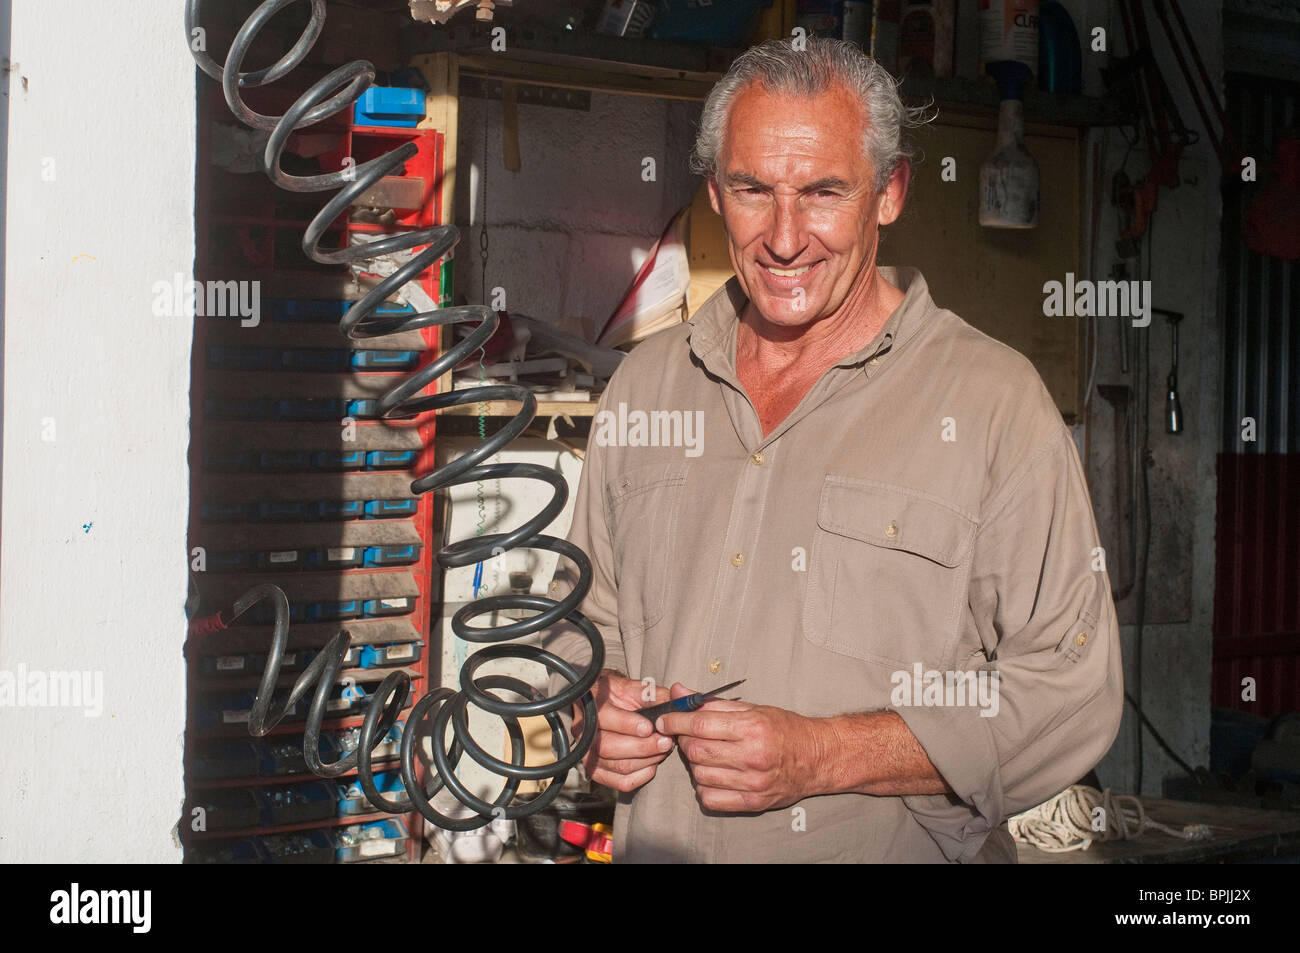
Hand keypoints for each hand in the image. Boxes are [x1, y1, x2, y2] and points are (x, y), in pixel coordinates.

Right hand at [572, 671, 674, 792]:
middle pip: (610, 748)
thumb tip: (676, 701)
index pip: (605, 718)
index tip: (650, 727)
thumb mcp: (633, 688)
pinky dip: (640, 777)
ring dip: (646, 761)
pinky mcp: (597, 772)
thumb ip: (653, 694)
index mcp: (592, 707)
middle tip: (665, 741)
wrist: (601, 708)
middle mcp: (585, 734)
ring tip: (663, 750)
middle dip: (643, 747)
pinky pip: (620, 782)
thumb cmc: (618, 697)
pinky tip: (652, 765)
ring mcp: (588, 755)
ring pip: (618, 766)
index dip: (628, 725)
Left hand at [656, 683, 825, 812]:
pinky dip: (703, 786)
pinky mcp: (753, 802)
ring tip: (705, 754)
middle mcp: (752, 756)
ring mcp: (753, 783)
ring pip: (699, 775)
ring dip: (694, 764)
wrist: (817, 758)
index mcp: (752, 727)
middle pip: (696, 751)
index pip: (700, 725)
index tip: (664, 720)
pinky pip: (710, 798)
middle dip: (684, 741)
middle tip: (687, 735)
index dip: (675, 721)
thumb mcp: (751, 708)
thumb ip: (711, 702)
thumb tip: (677, 691)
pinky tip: (713, 774)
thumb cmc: (784, 728)